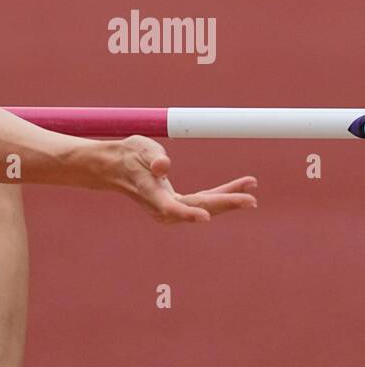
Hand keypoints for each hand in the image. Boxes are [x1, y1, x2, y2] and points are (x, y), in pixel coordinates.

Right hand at [105, 136, 257, 223]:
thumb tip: (164, 166)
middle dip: (224, 204)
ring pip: (204, 207)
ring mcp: (170, 208)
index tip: (205, 218)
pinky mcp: (178, 203)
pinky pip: (203, 202)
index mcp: (150, 194)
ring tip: (251, 186)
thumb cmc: (128, 155)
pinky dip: (222, 196)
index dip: (188, 213)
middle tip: (251, 200)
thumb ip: (152, 156)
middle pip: (196, 208)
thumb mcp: (138, 148)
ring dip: (228, 200)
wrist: (115, 168)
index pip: (171, 207)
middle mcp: (161, 207)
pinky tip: (240, 187)